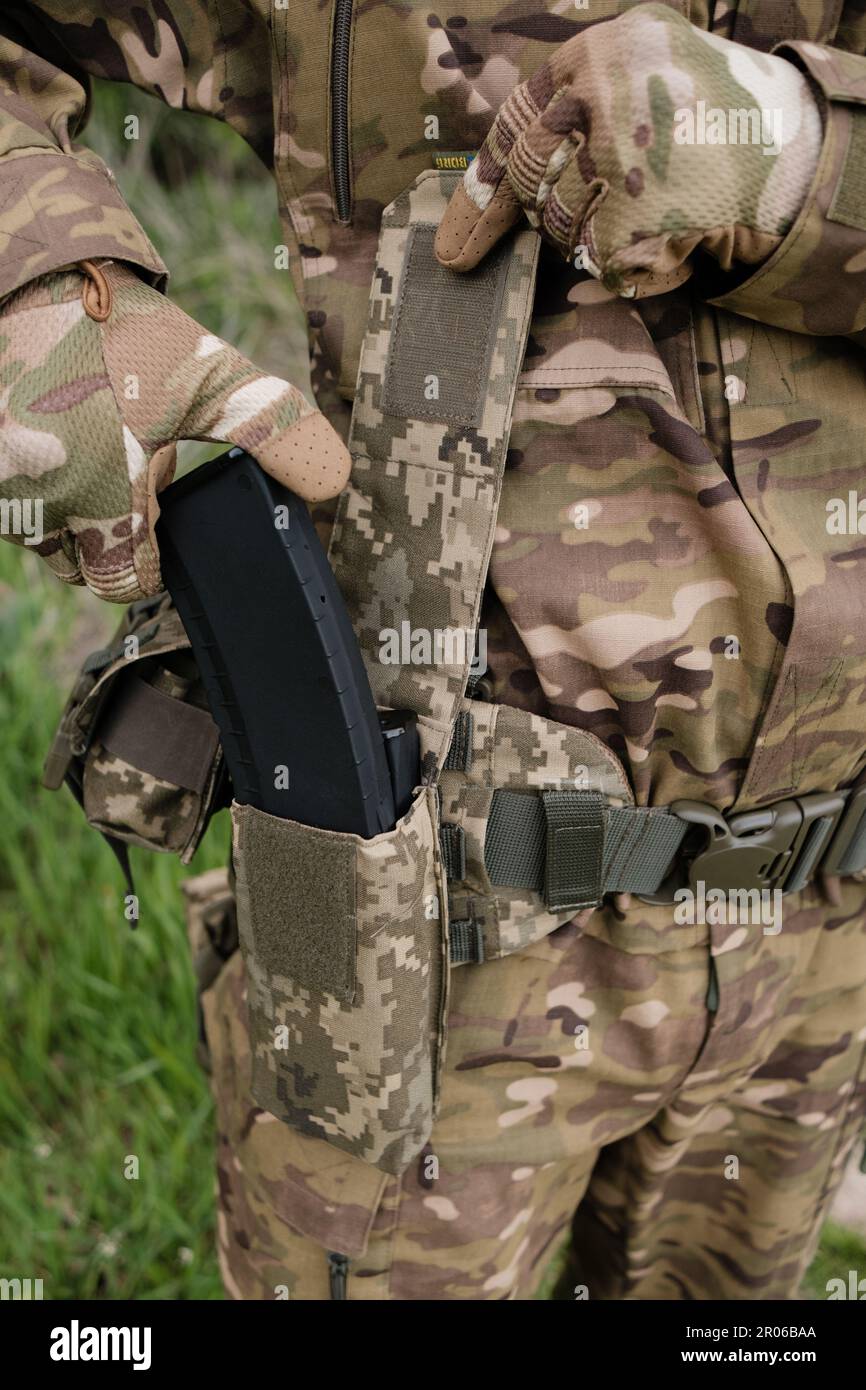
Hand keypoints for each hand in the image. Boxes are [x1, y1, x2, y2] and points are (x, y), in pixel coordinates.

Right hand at [0, 260, 350, 600]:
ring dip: (67, 504)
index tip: (156, 514)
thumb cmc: (126, 334)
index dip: (148, 556)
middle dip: (107, 527)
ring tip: (88, 437)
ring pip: (43, 534)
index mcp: (100, 506)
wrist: (30, 273)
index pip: (126, 585)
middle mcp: (38, 513)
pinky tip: (54, 431)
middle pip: (83, 562)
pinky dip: (32, 478)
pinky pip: (9, 499)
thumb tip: (338, 481)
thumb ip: (270, 428)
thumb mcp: (210, 378)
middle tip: (124, 463)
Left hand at [435, 4, 821, 295]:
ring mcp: (607, 165)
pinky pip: (598, 261)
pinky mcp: (624, 223)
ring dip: (584, 236)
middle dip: (492, 224)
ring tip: (649, 215)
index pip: (514, 124)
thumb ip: (584, 96)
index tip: (453, 231)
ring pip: (558, 224)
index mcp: (594, 56)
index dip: (480, 183)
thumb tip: (514, 163)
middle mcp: (594, 102)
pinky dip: (625, 265)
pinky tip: (669, 240)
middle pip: (525, 179)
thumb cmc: (717, 113)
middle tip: (457, 259)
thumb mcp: (649, 63)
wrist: (791, 152)